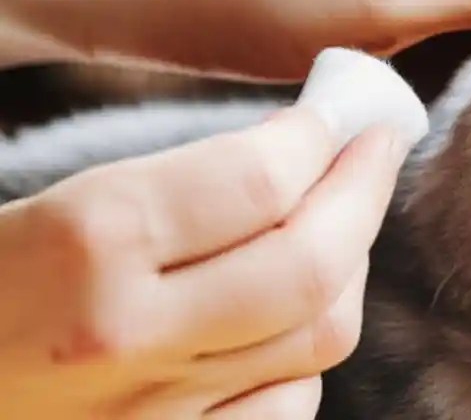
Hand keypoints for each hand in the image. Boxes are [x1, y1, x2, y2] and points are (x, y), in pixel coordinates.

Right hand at [0, 107, 408, 417]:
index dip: (321, 136)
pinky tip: (295, 309)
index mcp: (87, 244)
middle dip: (364, 191)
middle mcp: (129, 335)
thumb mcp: (61, 205)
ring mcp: (154, 413)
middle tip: (378, 147)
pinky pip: (291, 402)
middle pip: (311, 263)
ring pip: (320, 333)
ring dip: (350, 264)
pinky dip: (310, 348)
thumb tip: (306, 146)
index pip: (260, 180)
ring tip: (342, 219)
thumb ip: (182, 180)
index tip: (341, 112)